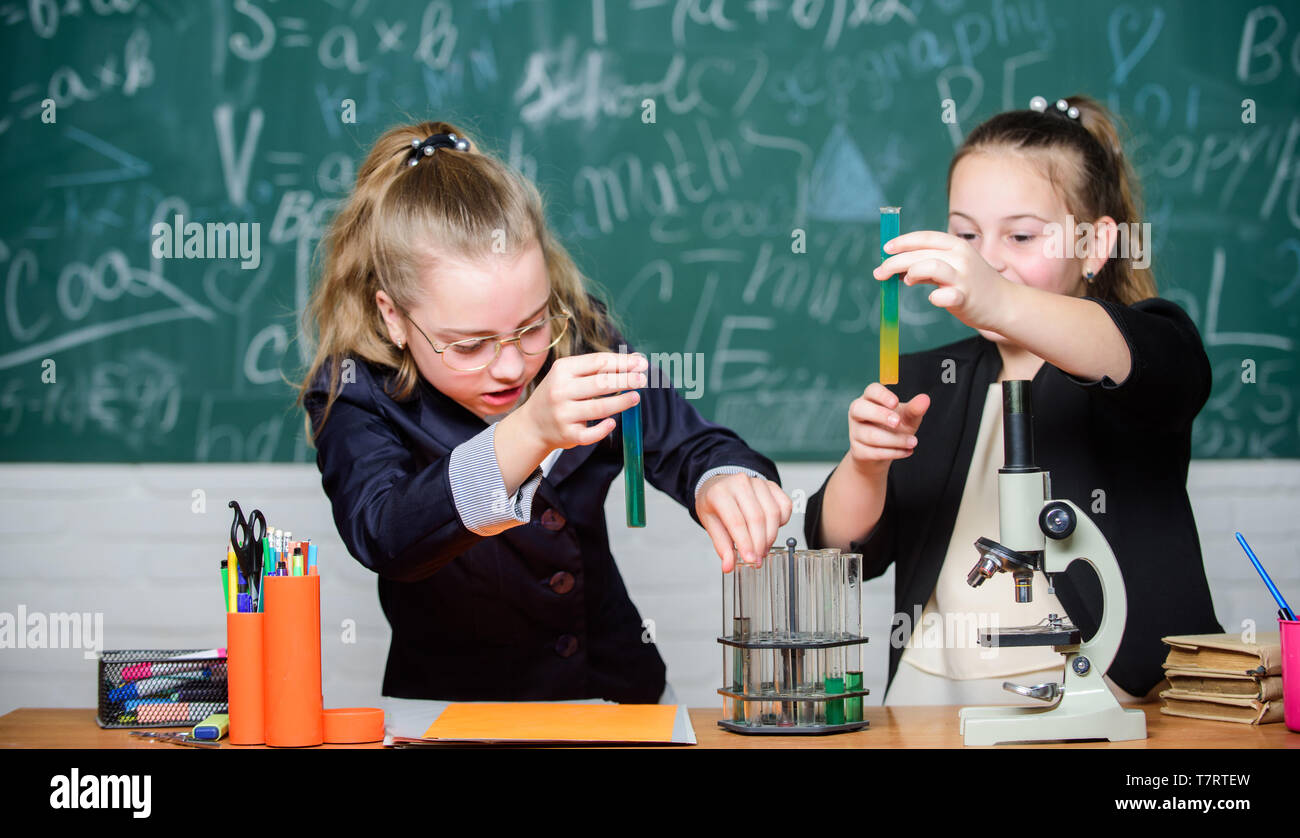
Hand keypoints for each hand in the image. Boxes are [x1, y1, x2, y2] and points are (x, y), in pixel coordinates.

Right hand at [520, 352, 646, 450]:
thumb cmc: (558, 395)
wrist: (532, 424)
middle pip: (600, 383)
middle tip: (643, 379)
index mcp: (562, 370)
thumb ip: (598, 368)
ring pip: (599, 408)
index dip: (622, 362)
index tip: (641, 362)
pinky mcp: (567, 434)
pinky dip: (603, 429)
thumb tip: (634, 360)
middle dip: (625, 380)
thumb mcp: (569, 375)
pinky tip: (613, 422)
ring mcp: (563, 414)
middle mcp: (560, 390)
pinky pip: (590, 434)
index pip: (598, 362)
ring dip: (621, 402)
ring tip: (636, 397)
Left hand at [696, 473, 792, 572]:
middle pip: (757, 518)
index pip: (736, 521)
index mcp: (720, 493)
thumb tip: (729, 566)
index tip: (750, 559)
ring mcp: (758, 483)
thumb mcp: (710, 524)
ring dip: (771, 536)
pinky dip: (782, 522)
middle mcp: (740, 483)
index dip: (745, 543)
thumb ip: (721, 546)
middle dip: (759, 544)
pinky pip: (785, 506)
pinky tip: (771, 530)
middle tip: (757, 559)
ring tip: (763, 549)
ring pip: (773, 513)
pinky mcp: (772, 486)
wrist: (721, 484)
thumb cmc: (715, 503)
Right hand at [846, 383, 929, 474]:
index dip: (882, 395)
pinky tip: (906, 451)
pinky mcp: (858, 450)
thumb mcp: (907, 418)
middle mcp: (858, 413)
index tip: (895, 403)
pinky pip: (874, 452)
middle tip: (898, 422)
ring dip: (895, 440)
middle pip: (859, 409)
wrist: (884, 453)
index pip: (871, 391)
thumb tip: (925, 399)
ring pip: (871, 435)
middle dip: (880, 415)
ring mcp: (855, 432)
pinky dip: (893, 452)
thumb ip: (914, 409)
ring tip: (913, 442)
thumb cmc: (894, 429)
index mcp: (870, 399)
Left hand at [874, 231, 1010, 331]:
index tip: (885, 249)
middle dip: (894, 262)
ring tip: (907, 281)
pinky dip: (935, 297)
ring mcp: (964, 276)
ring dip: (912, 272)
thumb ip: (927, 265)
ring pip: (930, 266)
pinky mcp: (965, 297)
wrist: (1003, 303)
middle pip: (920, 253)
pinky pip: (945, 295)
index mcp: (956, 245)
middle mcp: (960, 257)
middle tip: (879, 273)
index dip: (902, 242)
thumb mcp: (953, 267)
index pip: (924, 237)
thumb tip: (897, 268)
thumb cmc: (973, 284)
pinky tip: (933, 298)